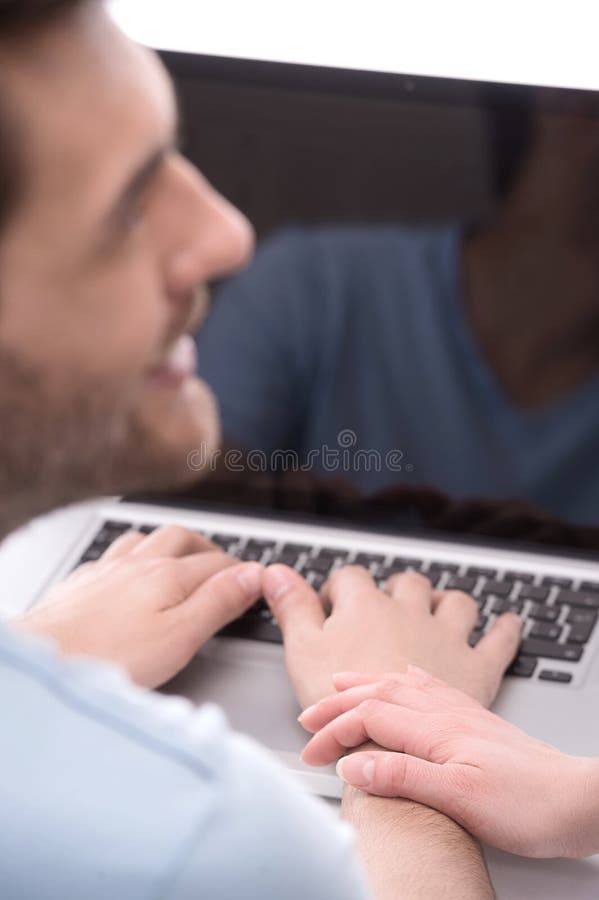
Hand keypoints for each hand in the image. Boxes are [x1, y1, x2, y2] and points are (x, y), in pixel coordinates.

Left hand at [12, 525, 262, 688]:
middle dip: (208, 548)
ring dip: (169, 543)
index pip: (218, 564)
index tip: (259, 582)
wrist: (43, 662)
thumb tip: (254, 575)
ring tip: (181, 557)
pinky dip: (131, 555)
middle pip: (182, 538)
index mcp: (166, 575)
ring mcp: (105, 570)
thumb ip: (219, 602)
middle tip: (225, 564)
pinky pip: (111, 554)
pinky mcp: (79, 584)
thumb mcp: (180, 637)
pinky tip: (127, 570)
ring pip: (144, 539)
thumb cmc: (107, 658)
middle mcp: (136, 563)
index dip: (243, 572)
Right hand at [262, 565, 521, 708]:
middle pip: (405, 583)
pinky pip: (498, 640)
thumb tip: (275, 572)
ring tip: (437, 609)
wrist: (388, 749)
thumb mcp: (302, 653)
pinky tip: (508, 623)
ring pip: (453, 601)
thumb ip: (292, 608)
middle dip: (394, 590)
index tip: (331, 605)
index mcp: (366, 607)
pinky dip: (504, 630)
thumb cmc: (342, 709)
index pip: (350, 579)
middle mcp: (408, 612)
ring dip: (445, 602)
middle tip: (384, 608)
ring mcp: (446, 637)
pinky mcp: (475, 667)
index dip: (338, 589)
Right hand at [300, 666, 598, 858]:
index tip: (311, 753)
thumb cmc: (527, 803)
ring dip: (366, 682)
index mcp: (436, 728)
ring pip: (401, 685)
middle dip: (338, 703)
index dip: (334, 732)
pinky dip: (407, 680)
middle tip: (309, 717)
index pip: (369, 718)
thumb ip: (405, 776)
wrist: (576, 799)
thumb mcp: (461, 798)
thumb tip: (354, 765)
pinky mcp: (475, 720)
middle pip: (378, 694)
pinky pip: (432, 687)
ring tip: (341, 681)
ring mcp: (461, 713)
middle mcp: (446, 712)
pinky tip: (408, 678)